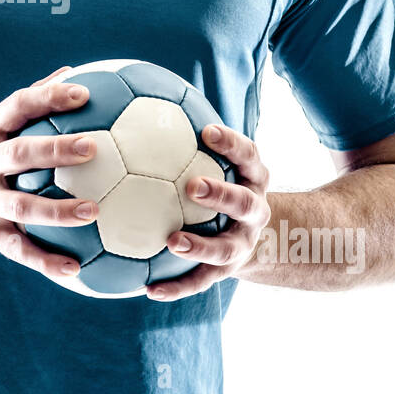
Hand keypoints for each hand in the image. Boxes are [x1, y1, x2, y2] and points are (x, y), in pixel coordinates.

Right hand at [0, 65, 101, 289]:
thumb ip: (29, 103)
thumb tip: (73, 72)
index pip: (17, 105)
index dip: (48, 97)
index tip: (83, 94)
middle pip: (18, 153)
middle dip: (55, 149)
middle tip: (94, 148)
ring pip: (20, 206)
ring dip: (57, 211)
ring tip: (94, 211)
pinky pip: (19, 250)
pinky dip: (45, 261)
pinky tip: (75, 269)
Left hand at [144, 123, 270, 300]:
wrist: (252, 233)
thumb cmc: (221, 183)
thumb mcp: (218, 160)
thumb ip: (189, 138)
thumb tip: (141, 103)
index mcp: (252, 178)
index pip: (248, 156)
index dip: (231, 143)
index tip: (207, 131)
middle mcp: (253, 210)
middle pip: (244, 202)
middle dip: (221, 194)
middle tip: (192, 185)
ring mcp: (242, 243)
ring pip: (225, 247)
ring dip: (200, 245)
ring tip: (172, 242)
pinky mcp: (226, 272)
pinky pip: (202, 282)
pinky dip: (178, 287)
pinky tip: (150, 291)